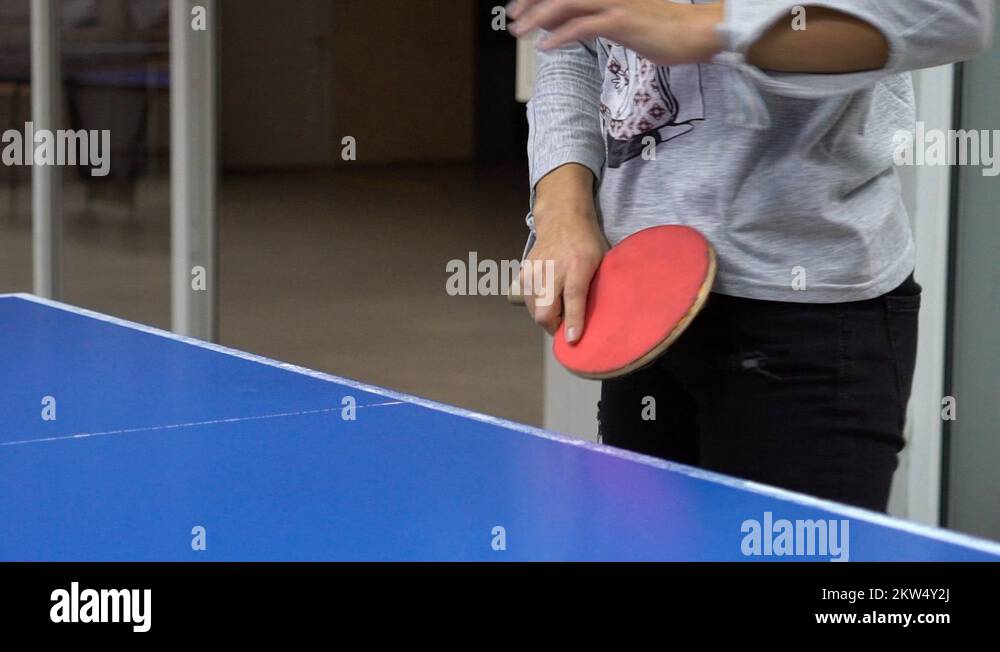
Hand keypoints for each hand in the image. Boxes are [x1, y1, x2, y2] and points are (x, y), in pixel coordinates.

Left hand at [508, 0, 723, 65]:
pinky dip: (560, 36)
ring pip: (566, 4)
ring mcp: (614, 4)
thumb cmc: (663, 29)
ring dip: (537, 18)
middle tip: (512, 19)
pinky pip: (583, 26)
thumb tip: (559, 24)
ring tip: (520, 33)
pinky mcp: (622, 22)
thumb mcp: (620, 20)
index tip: (518, 7)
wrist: (697, 32)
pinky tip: (546, 47)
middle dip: (531, 3)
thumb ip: (591, 18)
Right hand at [522, 165, 607, 342]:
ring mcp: (536, 270)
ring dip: (546, 318)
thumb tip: (598, 317)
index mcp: (578, 265)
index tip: (573, 340)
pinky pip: (527, 298)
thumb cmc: (587, 242)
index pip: (574, 297)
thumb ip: (595, 285)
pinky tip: (547, 301)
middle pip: (545, 309)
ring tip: (558, 314)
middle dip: (554, 327)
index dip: (574, 321)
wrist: (561, 217)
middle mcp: (554, 269)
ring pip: (534, 308)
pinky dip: (537, 305)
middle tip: (565, 331)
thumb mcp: (600, 260)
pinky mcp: (524, 271)